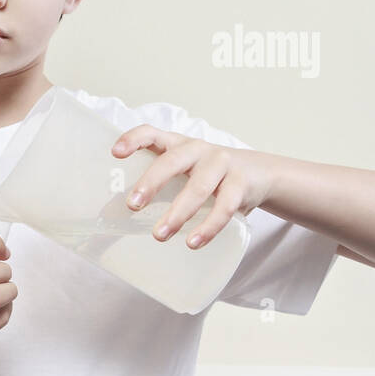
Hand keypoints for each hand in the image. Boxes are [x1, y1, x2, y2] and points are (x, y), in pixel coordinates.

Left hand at [110, 126, 274, 248]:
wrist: (259, 174)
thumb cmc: (208, 174)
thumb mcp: (184, 170)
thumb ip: (161, 185)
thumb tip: (119, 218)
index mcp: (177, 144)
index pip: (152, 133)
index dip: (133, 139)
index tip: (115, 152)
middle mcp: (198, 149)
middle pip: (171, 161)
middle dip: (150, 183)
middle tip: (132, 205)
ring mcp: (222, 163)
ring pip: (197, 188)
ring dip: (177, 214)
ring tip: (159, 235)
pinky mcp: (241, 183)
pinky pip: (224, 207)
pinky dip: (208, 227)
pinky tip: (194, 242)